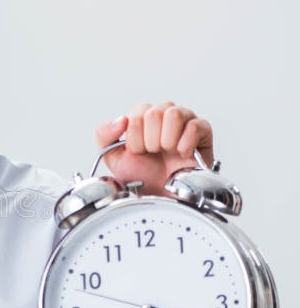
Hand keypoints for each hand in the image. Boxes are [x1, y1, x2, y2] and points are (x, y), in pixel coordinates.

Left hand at [95, 102, 213, 195]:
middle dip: (150, 141)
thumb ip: (104, 134)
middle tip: (154, 154)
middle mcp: (163, 113)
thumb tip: (121, 119)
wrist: (162, 194)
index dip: (135, 138)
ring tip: (167, 152)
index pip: (136, 113)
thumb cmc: (142, 174)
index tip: (139, 152)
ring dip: (166, 141)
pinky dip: (185, 145)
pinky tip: (181, 154)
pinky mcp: (203, 129)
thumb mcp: (112, 156)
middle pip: (153, 113)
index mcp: (142, 116)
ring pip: (173, 114)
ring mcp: (184, 119)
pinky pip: (194, 126)